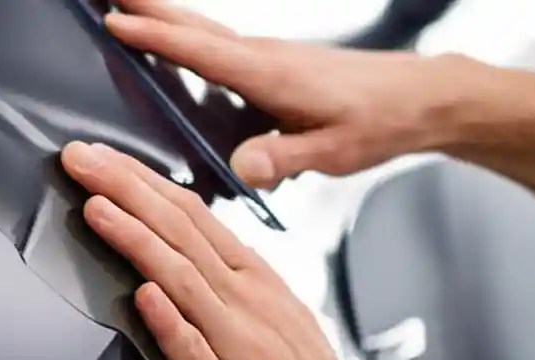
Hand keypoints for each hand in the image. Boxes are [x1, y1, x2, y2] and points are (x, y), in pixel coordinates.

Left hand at [61, 141, 386, 359]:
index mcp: (254, 281)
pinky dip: (170, 323)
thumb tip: (177, 256)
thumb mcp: (276, 317)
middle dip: (126, 190)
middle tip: (80, 158)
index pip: (190, 214)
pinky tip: (143, 297)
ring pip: (183, 280)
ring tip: (97, 209)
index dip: (141, 181)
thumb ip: (228, 284)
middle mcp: (248, 304)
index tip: (101, 156)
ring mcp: (241, 348)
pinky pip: (196, 354)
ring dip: (137, 240)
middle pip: (180, 233)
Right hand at [107, 0, 488, 186]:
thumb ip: (283, 157)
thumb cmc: (379, 123)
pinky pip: (219, 45)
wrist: (418, 98)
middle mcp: (264, 57)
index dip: (156, 39)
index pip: (200, 53)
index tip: (115, 24)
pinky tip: (179, 40)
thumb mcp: (333, 151)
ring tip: (127, 4)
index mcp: (270, 76)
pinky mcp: (275, 64)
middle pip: (194, 27)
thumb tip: (239, 168)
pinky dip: (189, 34)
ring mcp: (269, 57)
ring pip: (204, 31)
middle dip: (148, 7)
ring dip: (164, 15)